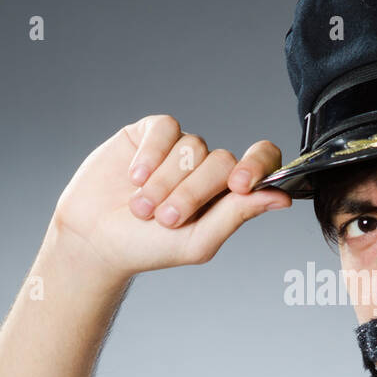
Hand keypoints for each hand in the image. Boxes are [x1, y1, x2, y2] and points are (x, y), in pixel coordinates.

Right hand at [49, 113, 290, 280]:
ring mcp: (179, 148)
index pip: (262, 162)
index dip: (257, 165)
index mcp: (227, 192)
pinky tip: (133, 178)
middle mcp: (207, 167)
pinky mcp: (150, 134)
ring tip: (141, 208)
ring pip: (190, 147)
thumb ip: (238, 216)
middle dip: (192, 193)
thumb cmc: (148, 247)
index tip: (239, 185)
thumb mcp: (197, 242)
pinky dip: (150, 155)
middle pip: (220, 161)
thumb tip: (282, 198)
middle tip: (165, 219)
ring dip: (164, 182)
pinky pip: (164, 129)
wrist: (94, 239)